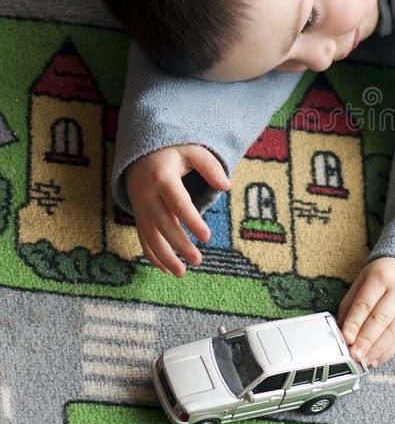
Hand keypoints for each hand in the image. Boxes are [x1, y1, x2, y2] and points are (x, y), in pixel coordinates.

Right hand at [126, 144, 230, 276]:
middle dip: (179, 245)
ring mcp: (140, 207)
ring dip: (164, 257)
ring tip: (181, 273)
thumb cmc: (172, 152)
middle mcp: (147, 195)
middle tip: (198, 261)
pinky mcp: (138, 216)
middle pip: (163, 224)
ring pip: (150, 236)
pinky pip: (143, 238)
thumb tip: (227, 186)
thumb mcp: (192, 151)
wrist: (138, 154)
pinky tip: (165, 269)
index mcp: (162, 178)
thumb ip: (210, 166)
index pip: (178, 203)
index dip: (191, 221)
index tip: (206, 237)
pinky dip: (152, 255)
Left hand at [338, 257, 394, 366]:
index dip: (355, 322)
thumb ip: (351, 301)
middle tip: (355, 355)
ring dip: (377, 349)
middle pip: (380, 319)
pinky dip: (389, 351)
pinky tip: (377, 358)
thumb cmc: (386, 273)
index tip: (346, 338)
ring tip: (364, 360)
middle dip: (366, 340)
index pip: (365, 303)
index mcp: (381, 277)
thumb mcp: (365, 277)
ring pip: (393, 331)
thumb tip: (340, 327)